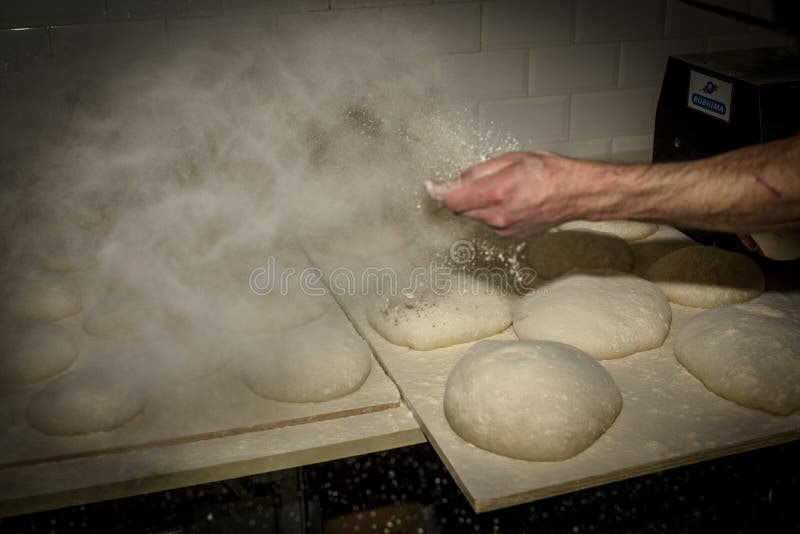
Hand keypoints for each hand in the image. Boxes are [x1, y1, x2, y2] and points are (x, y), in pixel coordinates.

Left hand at [427, 151, 580, 236]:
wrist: (575, 193)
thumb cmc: (549, 172)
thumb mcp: (510, 158)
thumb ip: (478, 172)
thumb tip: (455, 180)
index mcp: (495, 193)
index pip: (452, 200)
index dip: (439, 191)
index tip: (431, 186)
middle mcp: (497, 216)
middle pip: (461, 209)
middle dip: (462, 195)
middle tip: (478, 180)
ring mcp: (504, 228)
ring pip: (475, 216)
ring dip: (479, 203)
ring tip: (504, 188)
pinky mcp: (510, 235)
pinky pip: (490, 222)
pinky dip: (493, 211)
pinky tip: (511, 200)